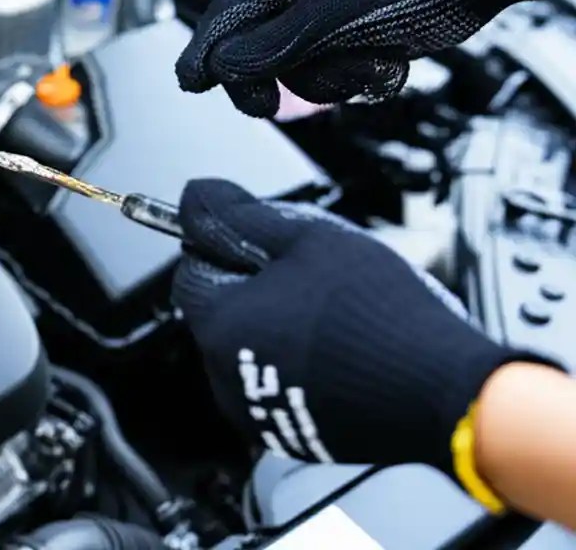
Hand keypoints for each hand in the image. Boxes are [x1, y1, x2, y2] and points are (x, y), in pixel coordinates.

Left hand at [170, 179, 555, 473]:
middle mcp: (225, 376)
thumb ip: (239, 216)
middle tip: (315, 277)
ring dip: (277, 328)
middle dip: (256, 289)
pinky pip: (278, 389)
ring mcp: (258, 413)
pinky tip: (344, 355)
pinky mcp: (291, 437)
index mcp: (221, 324)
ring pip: (250, 352)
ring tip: (337, 317)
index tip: (267, 242)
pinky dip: (299, 368)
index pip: (190, 273)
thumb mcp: (307, 238)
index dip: (226, 248)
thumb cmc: (380, 312)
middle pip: (221, 314)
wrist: (442, 392)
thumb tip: (194, 196)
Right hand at [176, 0, 545, 117]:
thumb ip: (272, 46)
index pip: (227, 11)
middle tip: (268, 107)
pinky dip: (360, 77)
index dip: (204, 51)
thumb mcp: (331, 17)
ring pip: (300, 67)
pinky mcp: (359, 32)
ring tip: (369, 65)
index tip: (189, 84)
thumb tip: (223, 68)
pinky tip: (387, 65)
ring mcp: (331, 9)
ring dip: (332, 80)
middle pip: (257, 48)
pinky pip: (336, 70)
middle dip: (271, 79)